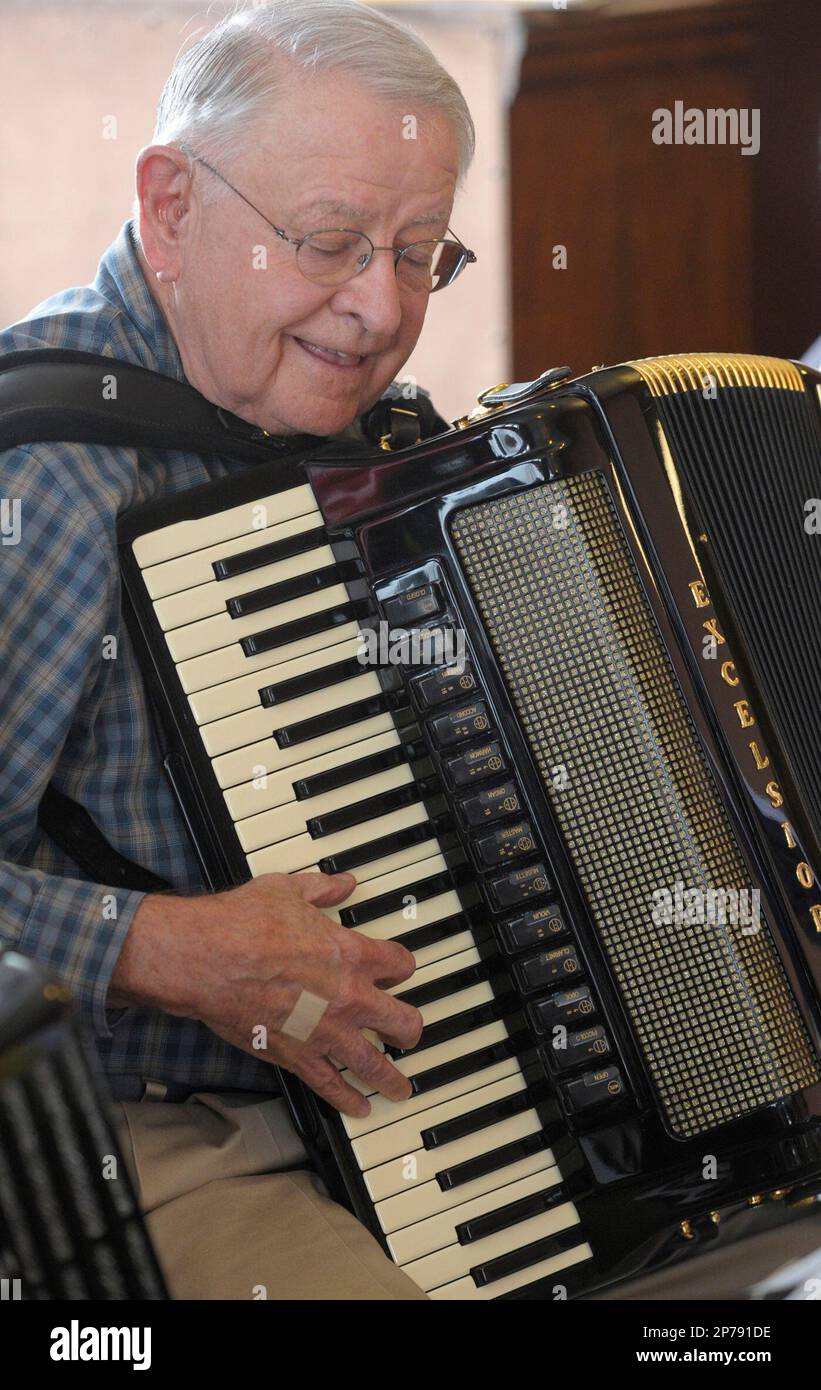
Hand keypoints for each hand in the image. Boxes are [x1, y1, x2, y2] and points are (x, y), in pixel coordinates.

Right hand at [111, 871, 421, 1116]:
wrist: (208, 959)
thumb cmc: (242, 924)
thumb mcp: (288, 890)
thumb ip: (322, 889)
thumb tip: (342, 883)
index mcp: (351, 954)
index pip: (400, 965)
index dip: (400, 968)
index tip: (397, 972)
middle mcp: (349, 997)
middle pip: (402, 1020)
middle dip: (408, 1029)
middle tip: (408, 1033)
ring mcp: (326, 1032)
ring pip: (375, 1063)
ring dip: (391, 1077)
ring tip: (399, 1088)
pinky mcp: (298, 1056)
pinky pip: (331, 1085)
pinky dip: (347, 1100)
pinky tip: (358, 1107)